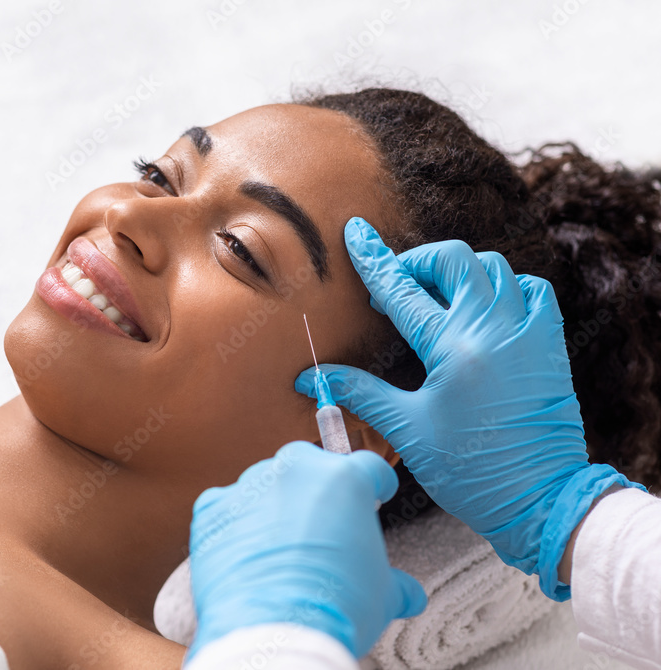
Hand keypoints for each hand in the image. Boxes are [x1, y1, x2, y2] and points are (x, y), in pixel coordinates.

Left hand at [186, 441, 425, 660]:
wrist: (274, 632)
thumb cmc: (336, 608)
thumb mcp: (381, 595)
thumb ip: (397, 584)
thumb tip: (411, 596)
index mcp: (344, 478)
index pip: (368, 467)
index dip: (375, 484)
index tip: (375, 496)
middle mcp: (294, 470)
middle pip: (310, 466)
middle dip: (318, 490)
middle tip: (322, 527)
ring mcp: (250, 487)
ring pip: (266, 486)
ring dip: (274, 508)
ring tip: (281, 551)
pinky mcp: (213, 509)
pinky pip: (226, 508)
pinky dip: (235, 526)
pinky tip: (245, 555)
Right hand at [296, 217, 642, 599]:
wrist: (541, 500)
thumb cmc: (470, 472)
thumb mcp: (406, 430)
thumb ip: (359, 392)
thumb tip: (310, 377)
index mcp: (452, 350)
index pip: (402, 289)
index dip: (374, 258)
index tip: (356, 232)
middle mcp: (494, 330)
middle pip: (455, 260)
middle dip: (418, 260)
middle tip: (397, 282)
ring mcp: (528, 334)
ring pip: (495, 268)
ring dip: (460, 270)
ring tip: (436, 294)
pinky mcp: (550, 346)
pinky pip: (533, 291)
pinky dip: (507, 286)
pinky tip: (487, 306)